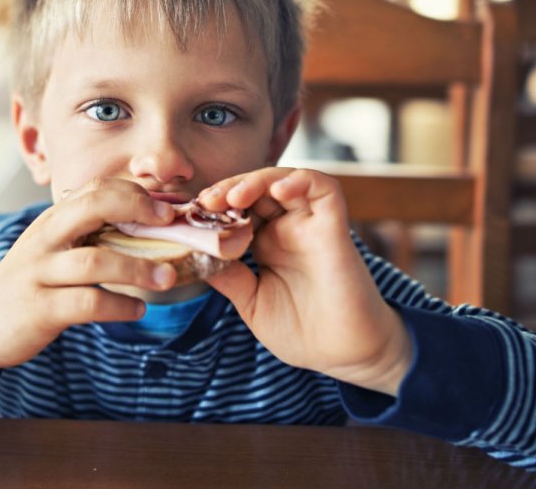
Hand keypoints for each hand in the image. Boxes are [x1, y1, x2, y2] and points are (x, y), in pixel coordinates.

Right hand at [0, 178, 177, 375]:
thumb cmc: (32, 281)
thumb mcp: (55, 248)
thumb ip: (91, 235)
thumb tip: (148, 227)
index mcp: (54, 219)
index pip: (95, 189)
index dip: (134, 193)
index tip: (168, 208)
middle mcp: (46, 238)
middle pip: (92, 208)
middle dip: (136, 210)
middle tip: (170, 222)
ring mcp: (41, 272)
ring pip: (95, 261)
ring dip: (138, 268)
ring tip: (167, 278)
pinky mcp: (40, 308)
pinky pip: (87, 302)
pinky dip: (118, 305)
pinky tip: (138, 309)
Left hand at [197, 167, 412, 395]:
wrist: (346, 356)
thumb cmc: (303, 333)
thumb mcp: (251, 303)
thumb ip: (228, 277)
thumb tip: (193, 254)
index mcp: (266, 244)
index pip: (237, 209)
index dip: (213, 207)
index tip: (189, 216)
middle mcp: (288, 229)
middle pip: (256, 189)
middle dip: (227, 189)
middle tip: (205, 202)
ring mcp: (311, 226)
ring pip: (284, 180)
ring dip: (256, 180)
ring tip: (232, 197)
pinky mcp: (334, 228)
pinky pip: (323, 188)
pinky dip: (300, 179)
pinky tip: (278, 189)